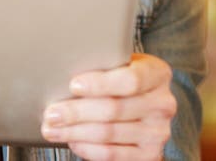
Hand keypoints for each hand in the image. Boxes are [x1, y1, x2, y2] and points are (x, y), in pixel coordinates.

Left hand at [41, 53, 175, 160]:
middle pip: (114, 109)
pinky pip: (112, 154)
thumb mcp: (123, 65)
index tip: (73, 85)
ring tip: (52, 128)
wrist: (147, 107)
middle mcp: (163, 104)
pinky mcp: (150, 155)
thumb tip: (65, 71)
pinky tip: (72, 140)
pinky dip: (87, 148)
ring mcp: (158, 132)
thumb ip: (105, 65)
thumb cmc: (125, 80)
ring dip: (74, 132)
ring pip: (108, 133)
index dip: (100, 84)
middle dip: (77, 112)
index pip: (130, 80)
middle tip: (52, 112)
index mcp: (158, 74)